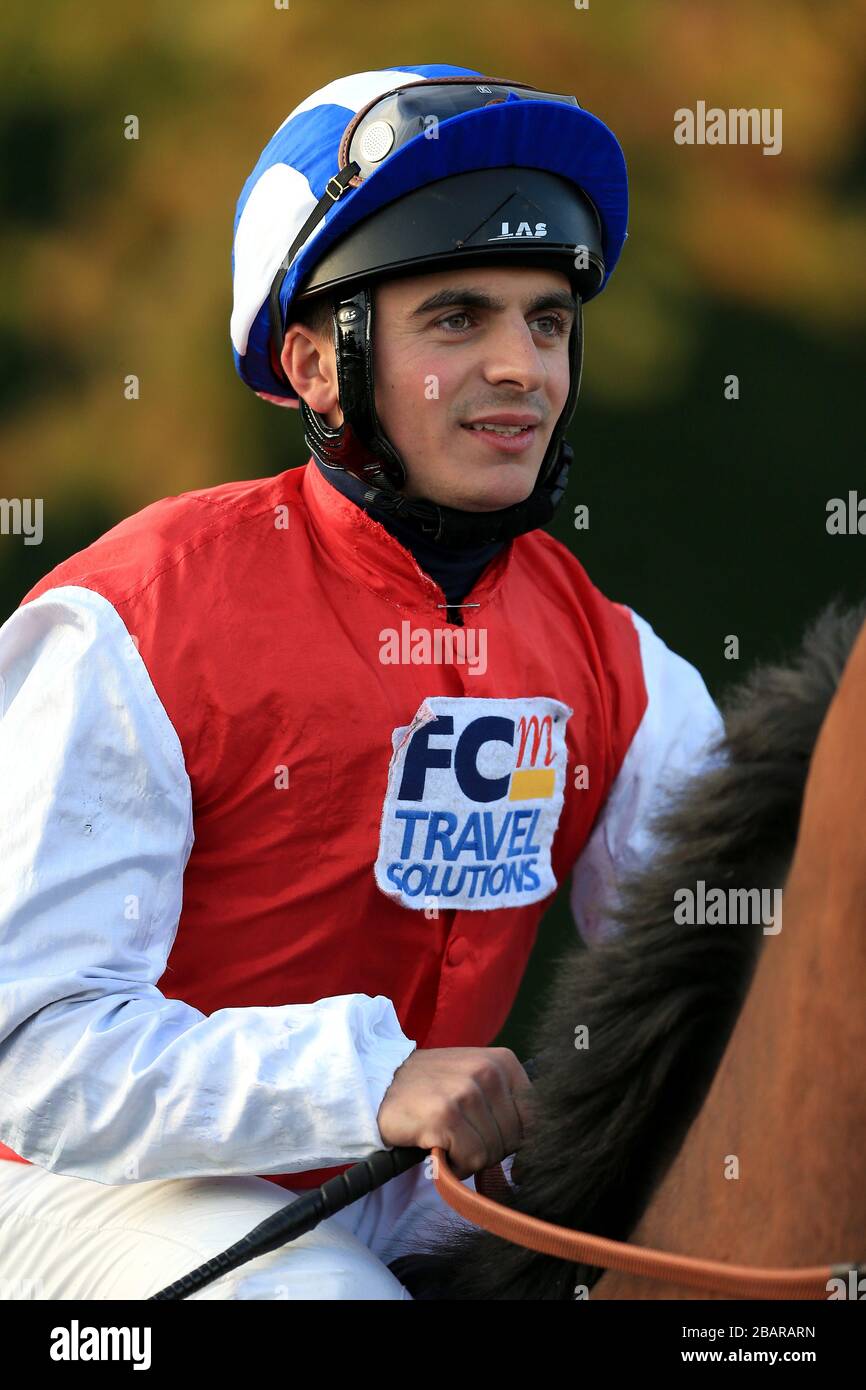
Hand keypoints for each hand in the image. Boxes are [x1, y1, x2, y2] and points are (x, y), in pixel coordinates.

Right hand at [376, 1046, 532, 1179]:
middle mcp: (488, 1072)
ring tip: (446, 1137)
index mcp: (503, 1062)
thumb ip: (507, 1107)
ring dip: (468, 1157)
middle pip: (514, 1139)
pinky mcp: (446, 1115)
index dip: (519, 1142)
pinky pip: (470, 1159)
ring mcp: (467, 1092)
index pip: (535, 1118)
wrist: (378, 1085)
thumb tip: (533, 1157)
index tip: (498, 1146)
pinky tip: (437, 1145)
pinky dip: (454, 1164)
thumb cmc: (431, 1090)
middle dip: (489, 1149)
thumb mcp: (476, 1082)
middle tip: (460, 1136)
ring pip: (492, 1152)